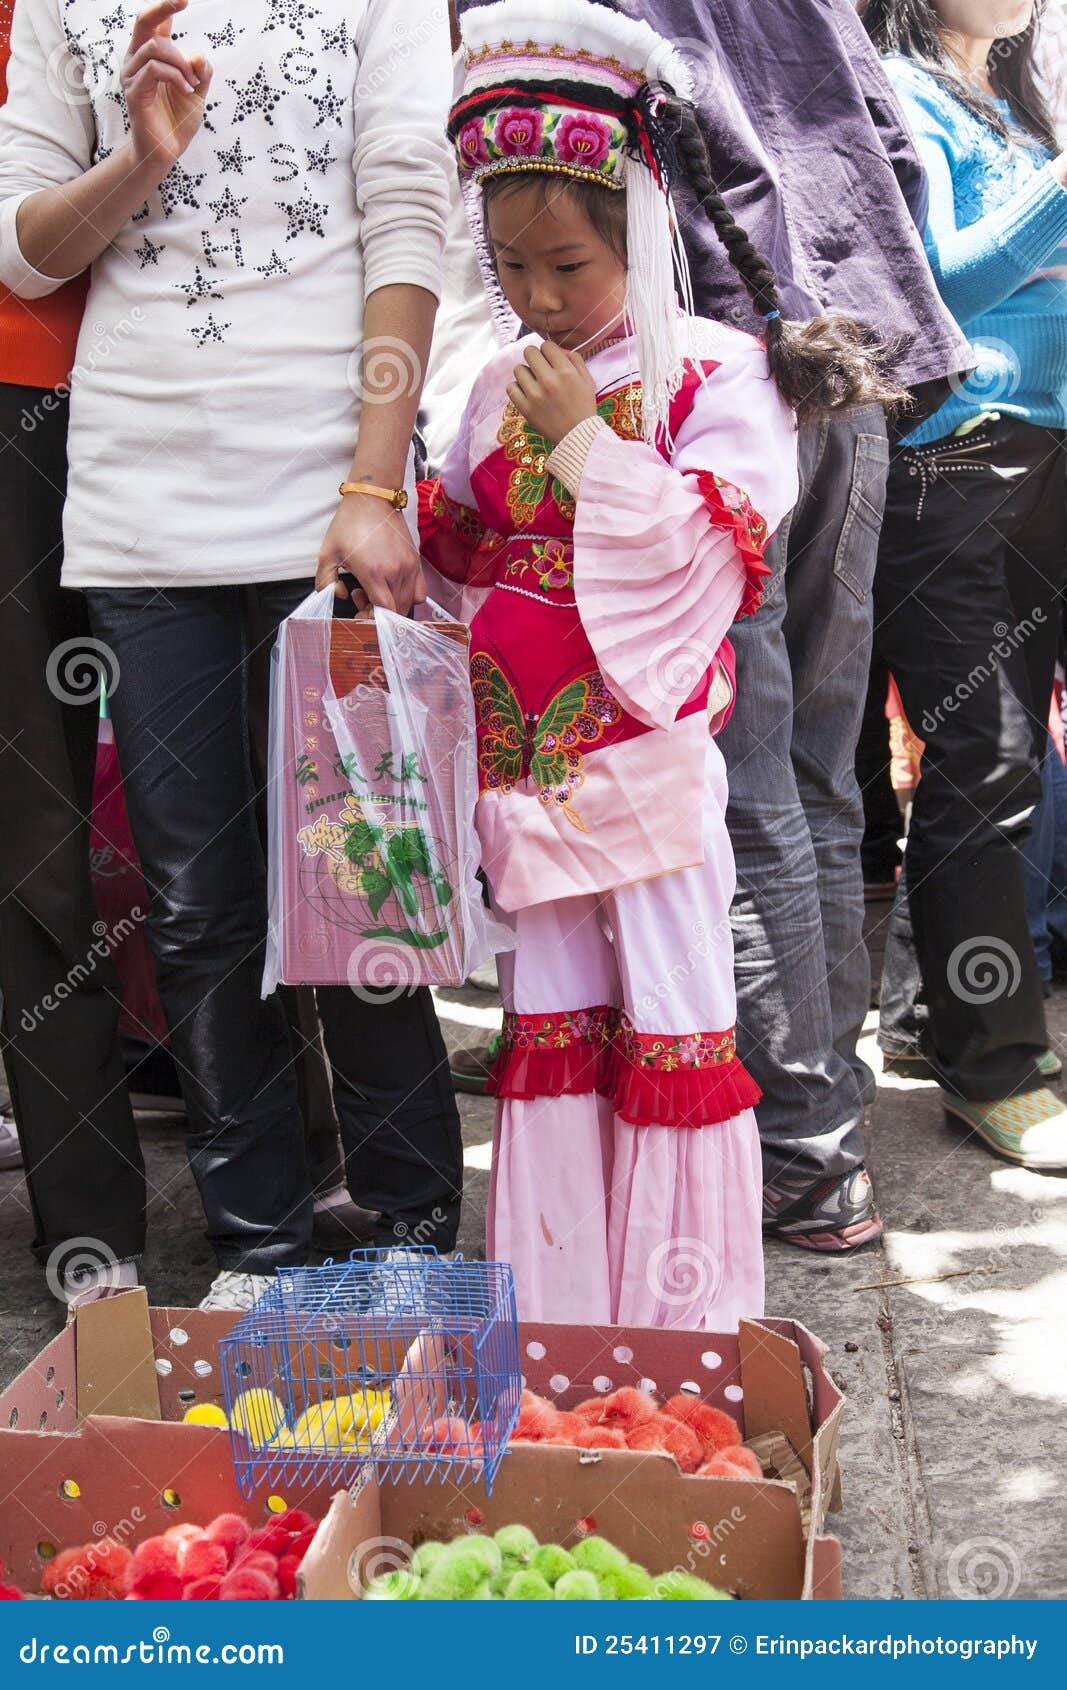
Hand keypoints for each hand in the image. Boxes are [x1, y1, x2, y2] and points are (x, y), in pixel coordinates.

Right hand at [122, 1, 211, 172]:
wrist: (167, 151)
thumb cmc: (178, 120)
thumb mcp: (197, 91)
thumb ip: (201, 72)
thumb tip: (198, 55)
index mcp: (151, 56)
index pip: (154, 22)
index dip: (165, 6)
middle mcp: (137, 60)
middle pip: (144, 22)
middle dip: (163, 7)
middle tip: (183, 0)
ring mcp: (132, 75)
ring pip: (155, 48)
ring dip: (180, 62)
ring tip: (192, 82)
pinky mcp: (134, 91)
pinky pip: (155, 69)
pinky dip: (176, 77)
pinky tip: (187, 90)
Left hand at [316, 495, 425, 615]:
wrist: (373, 499)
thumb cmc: (349, 523)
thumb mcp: (327, 553)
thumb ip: (325, 581)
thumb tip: (340, 595)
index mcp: (374, 572)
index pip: (383, 611)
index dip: (371, 619)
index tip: (359, 613)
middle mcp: (396, 572)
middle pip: (395, 610)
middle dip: (378, 612)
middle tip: (361, 596)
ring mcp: (409, 567)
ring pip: (407, 603)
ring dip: (391, 604)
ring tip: (375, 588)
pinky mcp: (416, 562)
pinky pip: (420, 592)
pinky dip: (407, 597)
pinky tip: (392, 586)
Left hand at [507, 341, 598, 446]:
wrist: (577, 436)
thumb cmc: (583, 406)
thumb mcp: (587, 380)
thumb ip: (575, 359)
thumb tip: (558, 349)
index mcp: (566, 372)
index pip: (546, 345)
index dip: (548, 351)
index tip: (550, 360)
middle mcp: (549, 380)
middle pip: (529, 352)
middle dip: (535, 358)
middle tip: (540, 369)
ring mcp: (535, 395)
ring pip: (518, 369)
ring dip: (526, 373)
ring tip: (534, 383)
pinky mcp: (525, 408)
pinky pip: (511, 387)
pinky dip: (517, 388)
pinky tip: (526, 393)